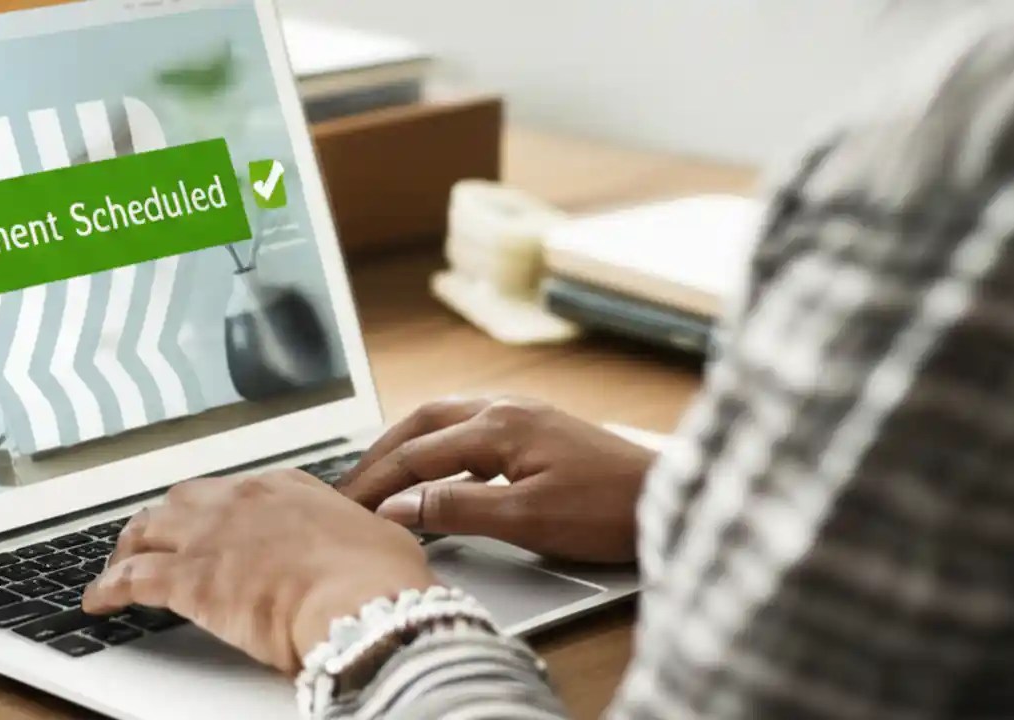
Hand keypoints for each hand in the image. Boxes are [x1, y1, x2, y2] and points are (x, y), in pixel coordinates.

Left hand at [82, 470, 436, 673]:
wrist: (362, 601)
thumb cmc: (378, 577)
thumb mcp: (375, 538)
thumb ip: (351, 535)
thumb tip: (362, 546)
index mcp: (285, 487)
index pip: (233, 491)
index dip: (216, 512)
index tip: (213, 526)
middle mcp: (240, 501)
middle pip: (181, 502)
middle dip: (163, 521)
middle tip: (154, 540)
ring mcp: (210, 537)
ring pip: (147, 531)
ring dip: (128, 548)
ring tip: (117, 566)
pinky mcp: (188, 580)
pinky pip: (130, 579)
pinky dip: (107, 589)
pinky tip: (99, 600)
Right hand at [339, 397, 653, 562]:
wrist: (666, 499)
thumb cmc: (605, 510)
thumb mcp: (526, 518)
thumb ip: (456, 508)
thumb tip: (398, 507)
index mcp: (498, 425)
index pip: (416, 453)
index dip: (377, 483)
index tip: (347, 509)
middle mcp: (505, 408)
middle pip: (422, 423)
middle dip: (381, 454)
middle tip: (349, 487)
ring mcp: (523, 414)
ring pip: (445, 421)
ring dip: (407, 446)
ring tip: (378, 475)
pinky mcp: (537, 429)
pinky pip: (469, 429)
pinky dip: (438, 447)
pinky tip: (434, 470)